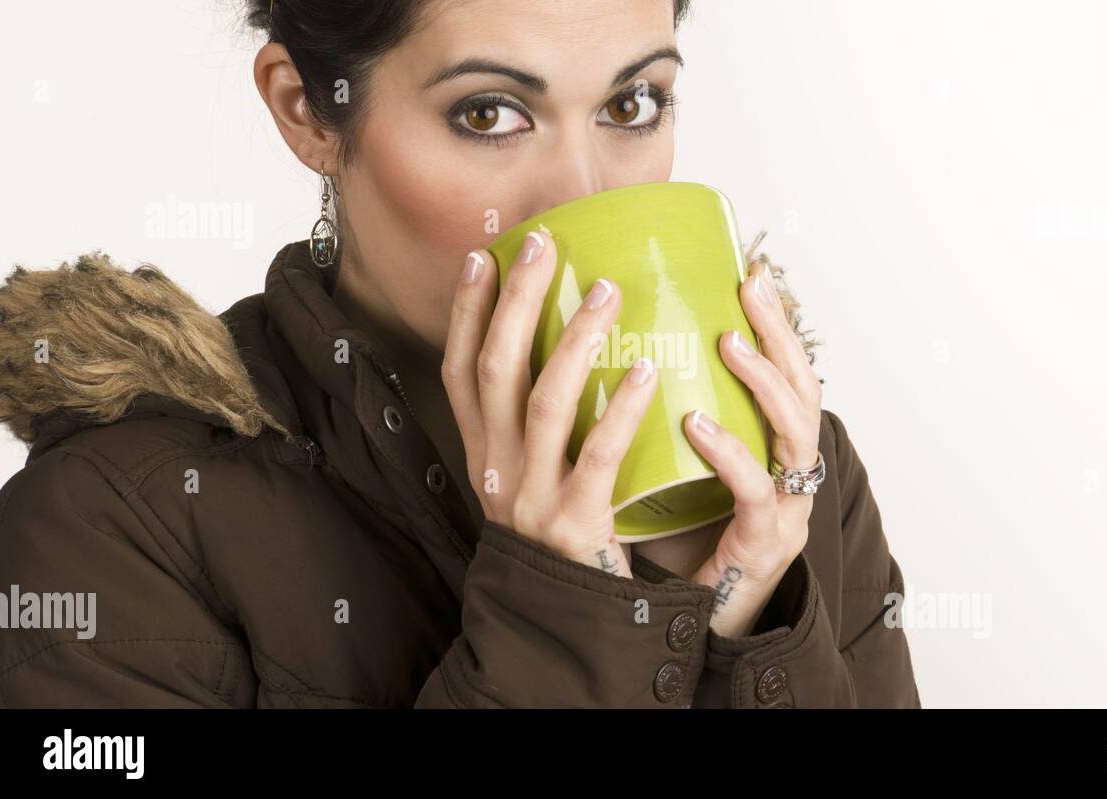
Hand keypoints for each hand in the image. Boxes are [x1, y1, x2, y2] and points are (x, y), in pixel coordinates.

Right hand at [442, 231, 658, 576]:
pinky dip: (621, 410)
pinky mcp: (576, 521)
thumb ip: (536, 422)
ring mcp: (531, 496)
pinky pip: (597, 455)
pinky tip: (646, 372)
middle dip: (517, 302)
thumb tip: (568, 340)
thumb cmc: (559, 531)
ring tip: (606, 290)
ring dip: (573, 340)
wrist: (564, 616)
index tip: (482, 257)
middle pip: (496, 370)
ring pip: (542, 402)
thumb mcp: (531, 475)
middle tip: (545, 246)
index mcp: (482, 454)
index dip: (467, 312)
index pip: (460, 370)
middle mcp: (496, 470)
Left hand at [634, 257, 822, 635]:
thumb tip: (609, 346)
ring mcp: (785, 506)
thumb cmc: (683, 538)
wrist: (694, 620)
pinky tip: (697, 425)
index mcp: (769, 445)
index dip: (773, 321)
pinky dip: (731, 453)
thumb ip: (660, 413)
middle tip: (752, 283)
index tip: (747, 267)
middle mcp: (788, 469)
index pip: (785, 369)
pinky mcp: (766, 544)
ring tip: (730, 341)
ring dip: (764, 380)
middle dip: (781, 330)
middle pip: (805, 386)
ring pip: (796, 431)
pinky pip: (755, 492)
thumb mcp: (674, 463)